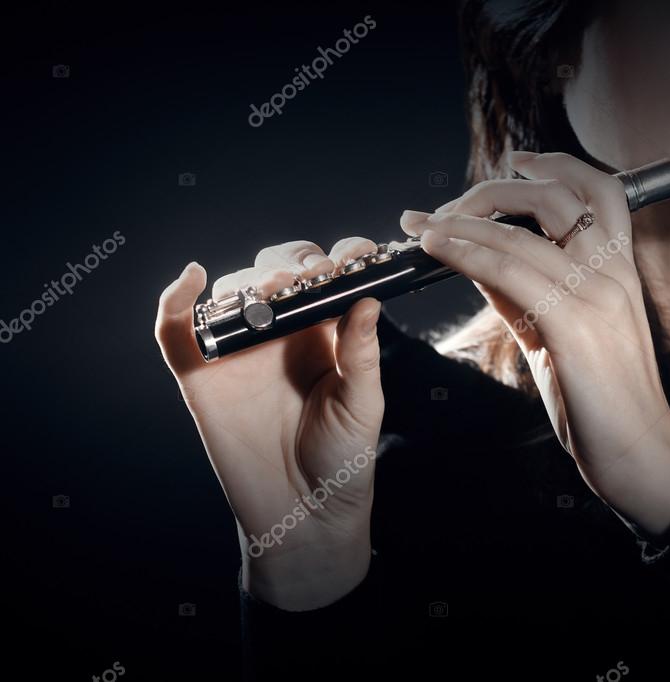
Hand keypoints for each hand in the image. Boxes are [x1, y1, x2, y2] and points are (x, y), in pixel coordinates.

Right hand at [155, 237, 384, 609]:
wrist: (304, 514)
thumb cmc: (342, 457)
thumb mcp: (362, 404)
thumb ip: (360, 355)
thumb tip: (369, 301)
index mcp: (323, 333)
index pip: (325, 279)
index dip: (338, 259)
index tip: (356, 256)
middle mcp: (280, 333)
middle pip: (276, 273)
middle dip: (292, 263)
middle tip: (308, 275)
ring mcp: (239, 351)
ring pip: (233, 293)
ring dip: (247, 280)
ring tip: (271, 291)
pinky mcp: (202, 374)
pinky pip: (177, 329)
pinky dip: (174, 300)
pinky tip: (192, 280)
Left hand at [400, 152, 669, 534]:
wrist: (640, 453)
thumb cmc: (603, 398)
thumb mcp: (564, 332)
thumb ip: (528, 291)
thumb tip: (480, 260)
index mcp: (620, 271)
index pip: (598, 191)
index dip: (556, 164)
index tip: (515, 160)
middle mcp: (614, 273)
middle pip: (557, 195)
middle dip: (494, 191)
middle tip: (448, 209)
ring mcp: (597, 295)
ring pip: (524, 231)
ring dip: (464, 220)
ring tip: (424, 226)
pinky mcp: (574, 325)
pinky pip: (509, 271)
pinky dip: (466, 252)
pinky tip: (437, 250)